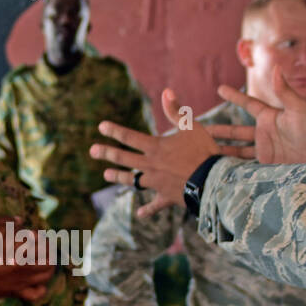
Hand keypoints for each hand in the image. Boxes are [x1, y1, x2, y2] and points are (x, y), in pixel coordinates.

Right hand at [0, 215, 55, 300]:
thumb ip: (3, 221)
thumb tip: (19, 220)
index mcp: (15, 246)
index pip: (37, 238)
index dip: (37, 234)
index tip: (33, 234)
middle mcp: (22, 264)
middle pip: (48, 253)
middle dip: (48, 246)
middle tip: (44, 244)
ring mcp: (21, 279)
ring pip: (47, 272)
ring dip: (50, 264)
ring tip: (47, 259)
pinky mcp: (16, 291)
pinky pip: (35, 294)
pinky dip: (41, 288)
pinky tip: (39, 282)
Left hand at [91, 88, 219, 218]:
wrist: (212, 180)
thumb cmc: (204, 151)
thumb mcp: (191, 126)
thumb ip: (176, 110)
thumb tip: (166, 91)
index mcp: (156, 148)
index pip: (130, 138)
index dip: (115, 131)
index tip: (101, 126)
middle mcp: (151, 166)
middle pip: (125, 159)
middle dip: (107, 153)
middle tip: (93, 150)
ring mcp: (157, 183)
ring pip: (133, 181)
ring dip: (119, 177)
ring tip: (107, 175)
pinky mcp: (166, 197)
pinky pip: (154, 205)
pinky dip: (148, 209)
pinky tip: (140, 214)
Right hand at [209, 73, 305, 164]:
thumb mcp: (299, 109)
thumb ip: (285, 91)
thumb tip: (276, 68)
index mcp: (270, 116)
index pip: (248, 104)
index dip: (234, 96)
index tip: (220, 89)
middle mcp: (264, 132)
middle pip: (235, 130)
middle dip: (218, 129)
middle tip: (199, 127)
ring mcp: (264, 148)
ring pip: (236, 148)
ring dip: (221, 148)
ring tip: (203, 149)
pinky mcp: (266, 163)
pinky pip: (245, 163)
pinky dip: (232, 164)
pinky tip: (219, 166)